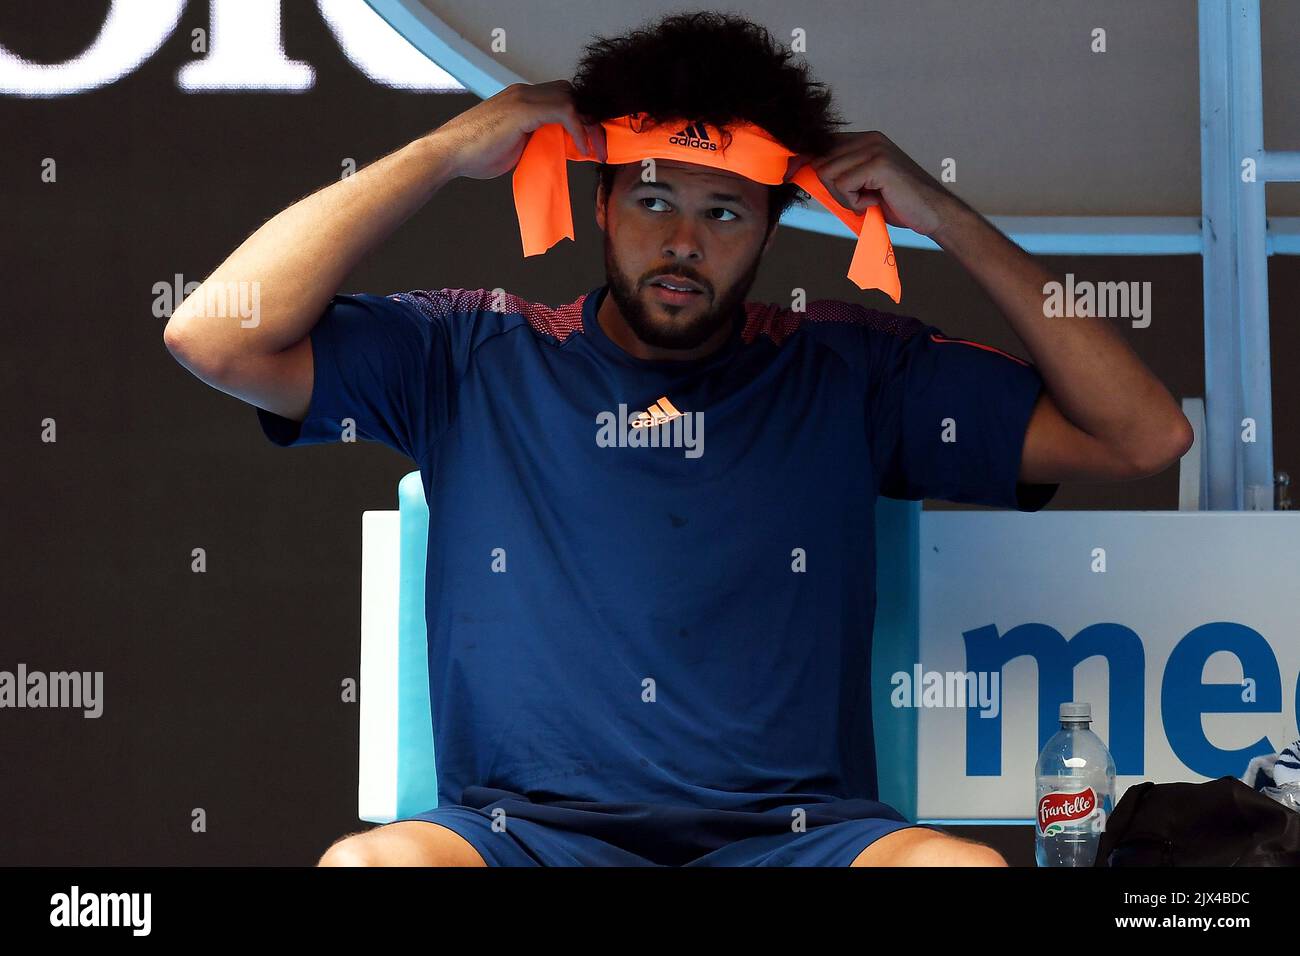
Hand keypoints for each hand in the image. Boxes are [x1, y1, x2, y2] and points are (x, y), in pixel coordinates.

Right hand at [431, 79, 608, 181]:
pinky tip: (581, 148)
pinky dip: (578, 128)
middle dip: (590, 119)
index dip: (581, 119)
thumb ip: (538, 141)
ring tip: (595, 150)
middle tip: (600, 148)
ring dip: (588, 124)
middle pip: (571, 93)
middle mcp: (524, 92)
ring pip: (571, 98)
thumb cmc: (476, 154)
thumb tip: (560, 150)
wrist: (449, 153)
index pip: (562, 98)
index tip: (593, 146)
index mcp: (521, 99)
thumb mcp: (517, 147)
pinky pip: (564, 110)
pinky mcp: (522, 109)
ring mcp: (523, 98)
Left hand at [789, 131, 958, 238]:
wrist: (932, 213)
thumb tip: (802, 174)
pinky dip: (855, 203)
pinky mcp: (877, 164)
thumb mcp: (862, 186)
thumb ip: (839, 175)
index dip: (800, 160)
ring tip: (869, 201)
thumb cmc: (897, 203)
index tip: (786, 175)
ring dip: (844, 198)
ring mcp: (873, 148)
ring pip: (828, 175)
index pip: (820, 144)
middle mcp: (868, 138)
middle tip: (860, 201)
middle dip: (831, 190)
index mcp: (864, 140)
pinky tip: (876, 202)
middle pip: (820, 163)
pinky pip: (842, 186)